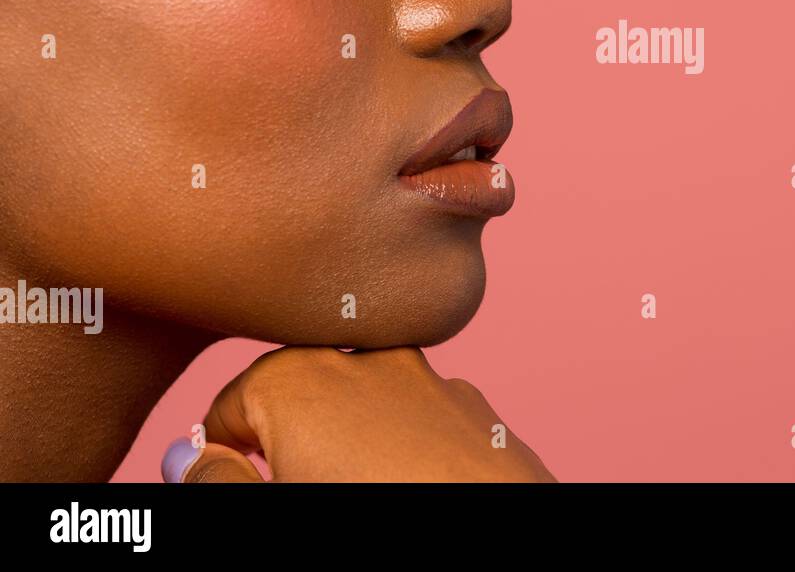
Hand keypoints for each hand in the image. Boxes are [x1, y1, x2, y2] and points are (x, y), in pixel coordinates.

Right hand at [163, 345, 555, 481]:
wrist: (497, 545)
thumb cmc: (368, 517)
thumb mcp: (268, 507)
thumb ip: (217, 481)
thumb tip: (187, 458)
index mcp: (296, 377)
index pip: (227, 411)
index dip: (223, 457)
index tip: (236, 485)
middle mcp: (364, 359)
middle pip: (299, 400)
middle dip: (287, 446)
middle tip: (299, 485)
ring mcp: (428, 377)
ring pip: (365, 410)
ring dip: (350, 448)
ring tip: (357, 489)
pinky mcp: (474, 408)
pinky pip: (420, 423)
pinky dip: (406, 451)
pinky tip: (410, 489)